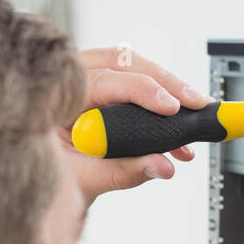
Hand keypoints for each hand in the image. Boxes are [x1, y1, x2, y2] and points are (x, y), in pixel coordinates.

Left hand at [60, 47, 208, 201]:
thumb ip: (121, 173)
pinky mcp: (102, 82)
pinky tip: (181, 127)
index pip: (101, 81)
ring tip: (195, 115)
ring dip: (169, 88)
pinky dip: (162, 99)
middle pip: (123, 63)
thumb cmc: (54, 175)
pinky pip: (135, 79)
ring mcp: (86, 75)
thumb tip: (162, 166)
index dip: (142, 91)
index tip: (170, 107)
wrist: (47, 176)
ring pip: (133, 67)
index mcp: (54, 96)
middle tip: (196, 104)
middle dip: (165, 83)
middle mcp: (69, 78)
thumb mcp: (83, 180)